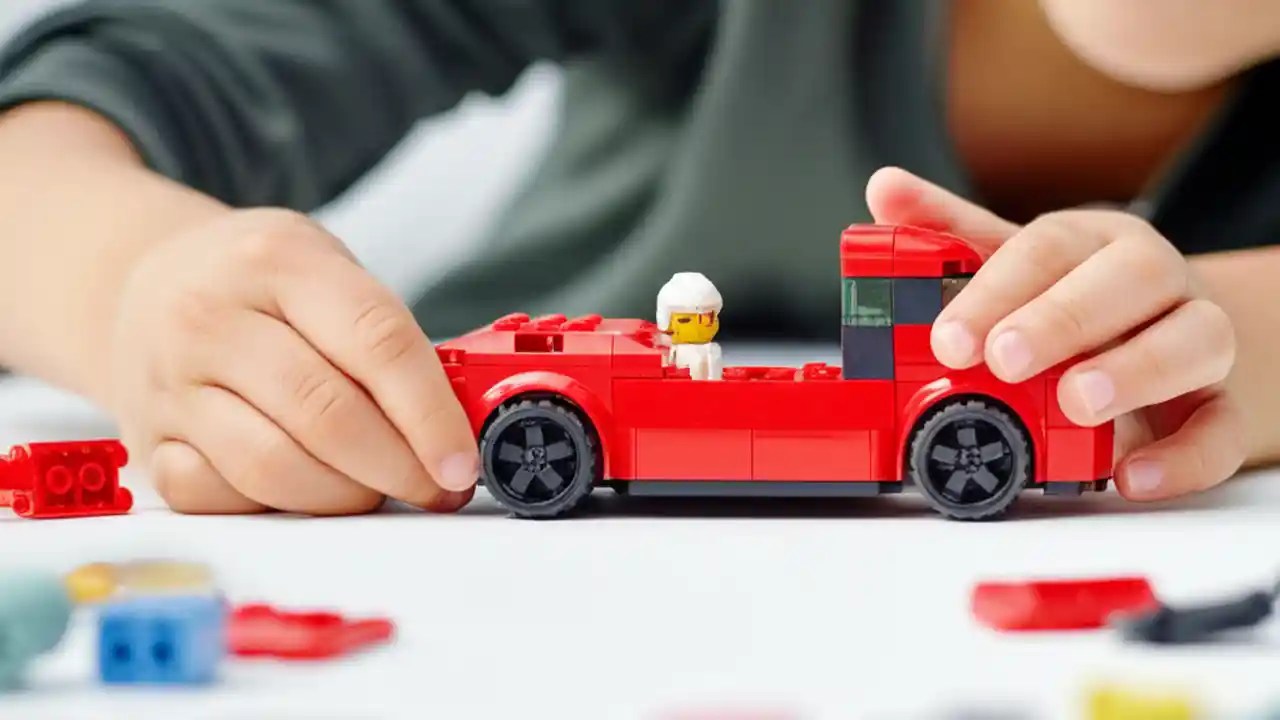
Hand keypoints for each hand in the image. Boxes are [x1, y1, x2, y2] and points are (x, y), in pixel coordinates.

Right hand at [108, 209, 477, 513]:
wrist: (140, 282)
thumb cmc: (260, 284)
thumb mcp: (325, 271)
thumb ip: (387, 338)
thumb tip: (460, 423)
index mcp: (278, 260)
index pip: (376, 340)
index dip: (429, 412)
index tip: (461, 462)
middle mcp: (213, 316)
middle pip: (327, 414)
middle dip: (399, 468)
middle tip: (435, 490)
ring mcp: (171, 380)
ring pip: (274, 466)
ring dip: (345, 496)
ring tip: (375, 490)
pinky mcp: (148, 438)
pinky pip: (219, 497)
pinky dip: (273, 506)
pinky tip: (303, 488)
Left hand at [866, 167, 1243, 500]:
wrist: (1156, 335)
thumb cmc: (1068, 297)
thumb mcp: (1006, 264)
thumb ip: (947, 235)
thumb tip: (884, 190)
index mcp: (1094, 241)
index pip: (1050, 246)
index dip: (997, 291)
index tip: (950, 339)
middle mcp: (1154, 280)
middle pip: (1130, 279)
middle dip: (1063, 318)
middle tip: (1005, 360)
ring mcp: (1196, 338)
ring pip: (1195, 340)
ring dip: (1136, 372)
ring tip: (1077, 403)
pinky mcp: (1218, 405)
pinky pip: (1221, 429)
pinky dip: (1184, 458)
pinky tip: (1131, 477)